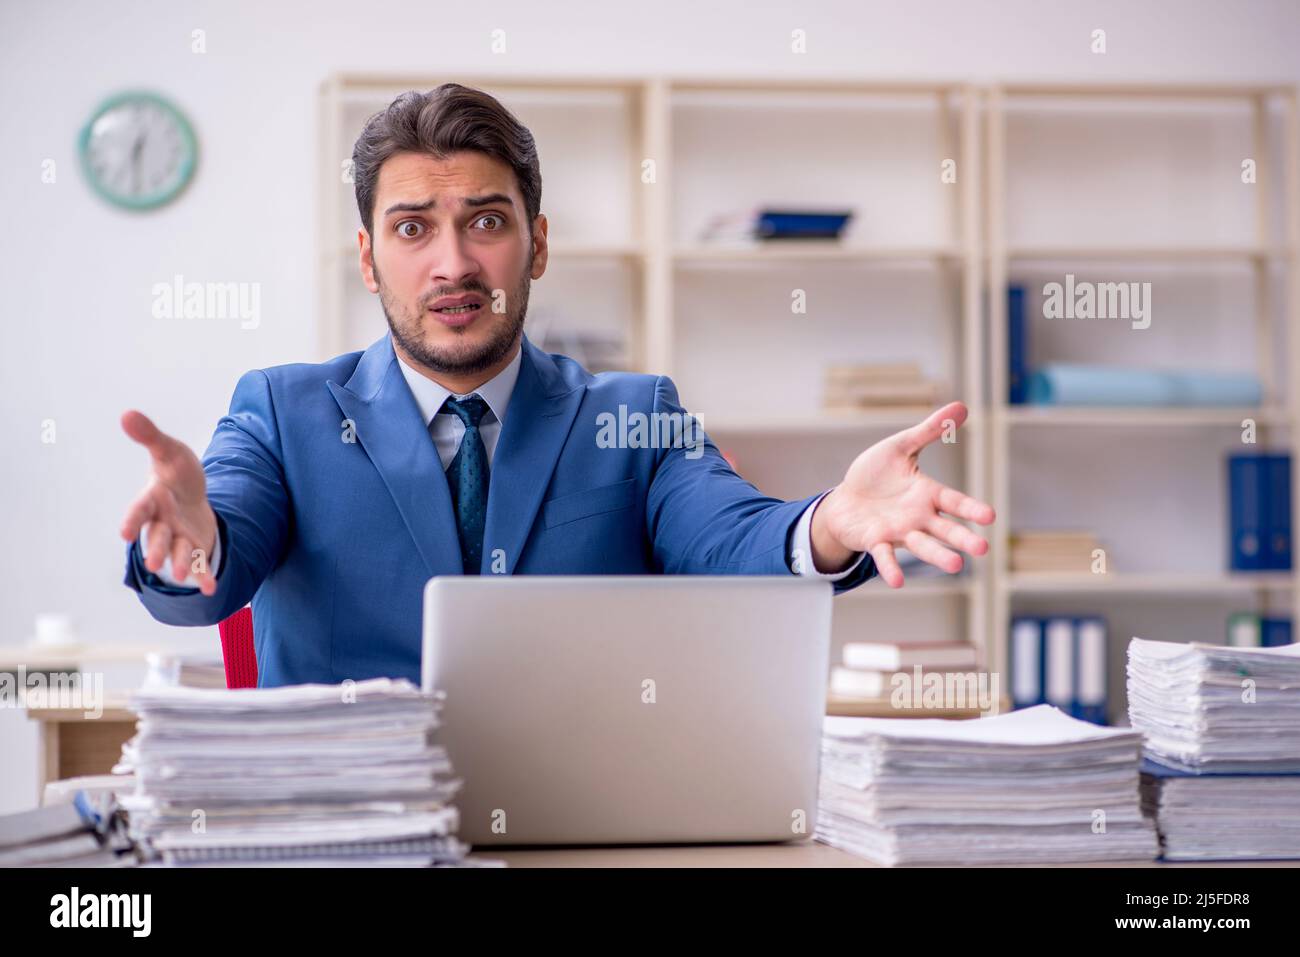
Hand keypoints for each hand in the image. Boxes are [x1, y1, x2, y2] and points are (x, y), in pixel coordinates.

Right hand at [119, 410, 218, 595]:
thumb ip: (150, 436)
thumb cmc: (177, 473)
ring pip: (176, 553)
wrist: (192, 495)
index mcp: (153, 499)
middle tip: (154, 564)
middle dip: (156, 549)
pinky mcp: (193, 548)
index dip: (132, 520)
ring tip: (181, 575)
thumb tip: (127, 413)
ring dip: (178, 564)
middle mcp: (162, 522)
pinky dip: (203, 577)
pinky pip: (198, 564)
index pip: (140, 510)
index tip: (124, 532)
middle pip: (157, 537)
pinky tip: (211, 589)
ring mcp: (178, 537)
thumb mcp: (169, 451)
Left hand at [811, 401, 994, 587]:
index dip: (971, 509)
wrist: (844, 500)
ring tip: (955, 566)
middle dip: (962, 538)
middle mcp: (918, 517)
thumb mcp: (900, 447)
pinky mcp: (876, 542)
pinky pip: (885, 556)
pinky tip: (897, 581)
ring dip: (937, 555)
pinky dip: (891, 568)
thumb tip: (961, 406)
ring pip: (922, 545)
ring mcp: (898, 531)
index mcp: (927, 494)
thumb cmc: (875, 474)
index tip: (990, 516)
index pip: (954, 501)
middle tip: (982, 549)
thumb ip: (928, 431)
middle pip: (945, 529)